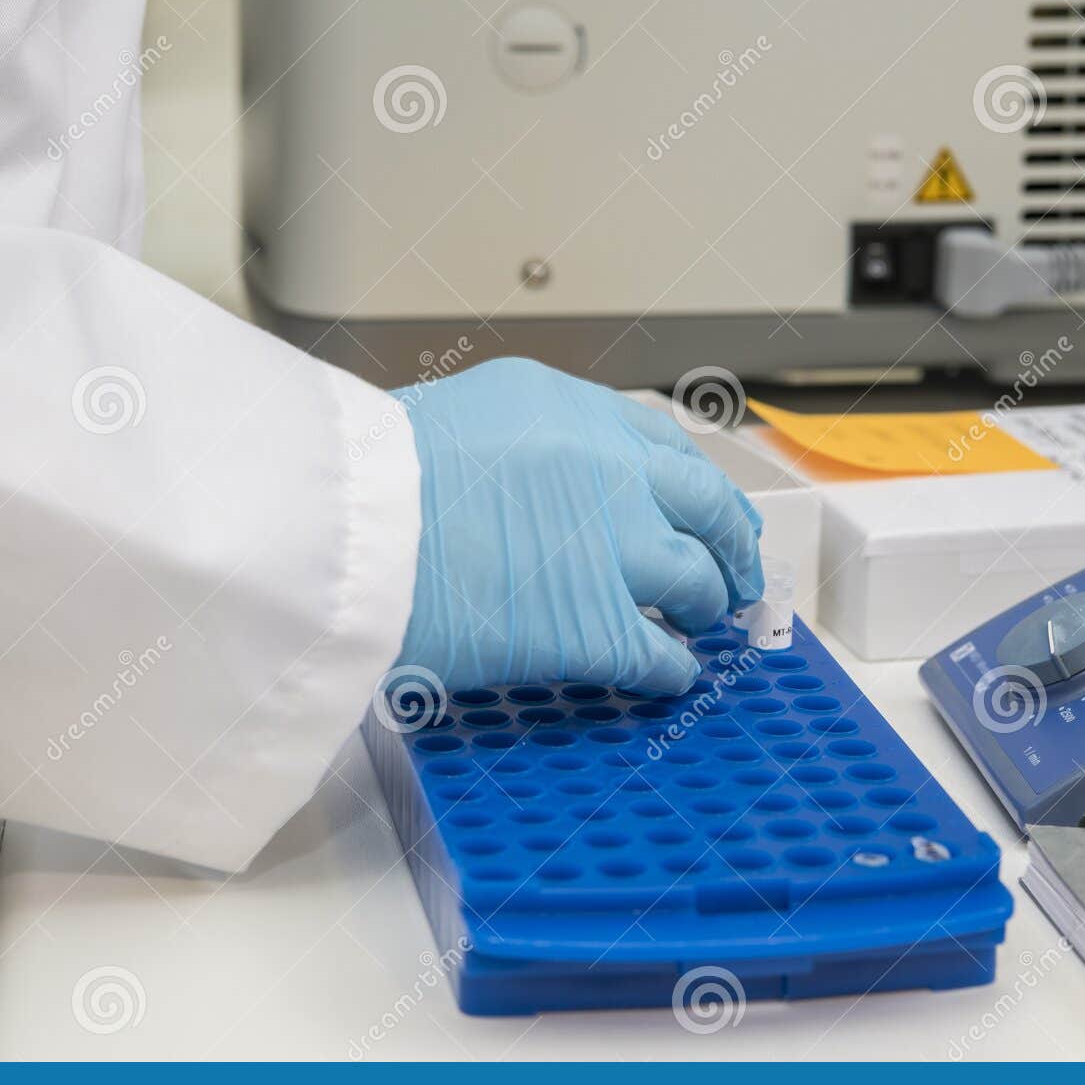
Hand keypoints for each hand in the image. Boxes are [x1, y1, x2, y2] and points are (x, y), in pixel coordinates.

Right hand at [396, 358, 763, 695]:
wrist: (350, 534)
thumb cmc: (366, 480)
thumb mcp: (449, 419)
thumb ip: (516, 449)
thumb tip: (535, 488)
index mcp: (571, 410)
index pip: (662, 444)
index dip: (694, 485)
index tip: (707, 505)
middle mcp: (611, 470)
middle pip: (705, 506)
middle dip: (728, 542)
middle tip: (735, 567)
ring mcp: (616, 549)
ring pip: (698, 580)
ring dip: (706, 603)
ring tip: (702, 620)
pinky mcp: (600, 627)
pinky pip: (661, 655)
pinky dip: (672, 669)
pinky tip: (669, 675)